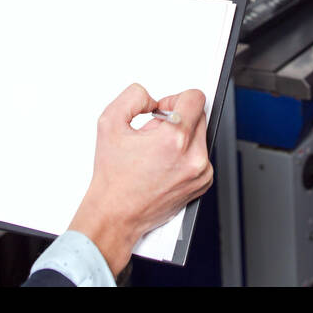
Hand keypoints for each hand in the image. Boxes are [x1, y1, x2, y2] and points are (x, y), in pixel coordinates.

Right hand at [69, 84, 212, 274]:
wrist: (116, 215)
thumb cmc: (113, 178)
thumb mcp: (110, 123)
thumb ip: (133, 97)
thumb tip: (152, 98)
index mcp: (175, 139)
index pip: (195, 98)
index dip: (175, 99)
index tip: (162, 110)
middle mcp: (194, 156)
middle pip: (198, 116)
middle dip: (176, 119)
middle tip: (154, 135)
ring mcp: (201, 172)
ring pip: (200, 136)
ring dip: (182, 138)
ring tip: (157, 154)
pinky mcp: (202, 183)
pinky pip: (201, 156)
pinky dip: (186, 156)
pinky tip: (164, 165)